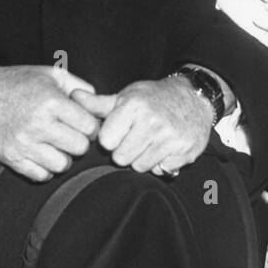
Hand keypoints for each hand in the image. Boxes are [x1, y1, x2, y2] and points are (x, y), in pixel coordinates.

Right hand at [0, 65, 100, 182]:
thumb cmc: (19, 82)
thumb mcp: (50, 74)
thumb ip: (78, 85)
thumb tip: (99, 102)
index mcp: (51, 101)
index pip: (89, 126)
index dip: (91, 126)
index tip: (84, 124)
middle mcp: (38, 124)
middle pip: (79, 148)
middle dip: (80, 142)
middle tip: (71, 135)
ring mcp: (24, 144)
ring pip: (63, 165)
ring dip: (63, 157)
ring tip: (56, 145)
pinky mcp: (12, 159)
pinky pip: (42, 175)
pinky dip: (46, 168)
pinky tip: (42, 154)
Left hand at [72, 77, 213, 175]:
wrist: (195, 98)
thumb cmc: (154, 98)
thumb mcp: (127, 96)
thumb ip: (98, 104)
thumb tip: (72, 97)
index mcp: (134, 106)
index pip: (106, 141)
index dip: (110, 138)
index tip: (118, 132)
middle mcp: (153, 122)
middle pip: (121, 158)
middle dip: (125, 151)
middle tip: (135, 137)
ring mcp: (170, 138)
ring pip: (140, 166)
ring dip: (142, 158)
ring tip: (149, 142)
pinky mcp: (185, 152)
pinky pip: (161, 170)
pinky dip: (161, 163)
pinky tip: (164, 148)